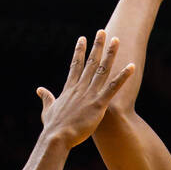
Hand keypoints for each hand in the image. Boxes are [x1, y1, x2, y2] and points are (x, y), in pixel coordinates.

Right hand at [37, 30, 135, 148]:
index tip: (82, 38)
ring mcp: (89, 94)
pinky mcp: (98, 104)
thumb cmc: (52, 127)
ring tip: (116, 40)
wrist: (56, 138)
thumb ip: (46, 98)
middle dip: (97, 46)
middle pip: (91, 62)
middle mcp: (80, 88)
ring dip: (110, 54)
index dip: (79, 51)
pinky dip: (123, 76)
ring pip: (102, 70)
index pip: (76, 65)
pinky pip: (113, 87)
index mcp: (69, 89)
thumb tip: (40, 90)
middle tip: (102, 31)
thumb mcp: (47, 110)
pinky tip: (131, 66)